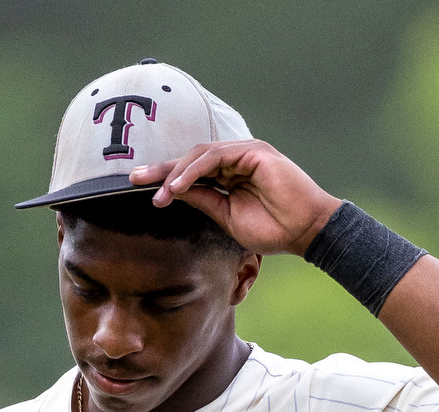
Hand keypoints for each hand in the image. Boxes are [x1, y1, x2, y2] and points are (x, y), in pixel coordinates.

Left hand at [130, 142, 342, 257]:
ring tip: (159, 193)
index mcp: (230, 176)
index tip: (140, 188)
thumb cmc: (273, 229)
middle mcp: (236, 161)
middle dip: (161, 170)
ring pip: (200, 156)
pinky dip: (194, 171)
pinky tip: (178, 187)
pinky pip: (215, 157)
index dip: (166, 179)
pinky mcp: (253, 152)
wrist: (305, 232)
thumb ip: (204, 200)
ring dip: (175, 173)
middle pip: (190, 159)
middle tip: (133, 179)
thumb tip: (173, 193)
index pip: (192, 173)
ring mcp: (245, 153)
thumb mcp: (227, 216)